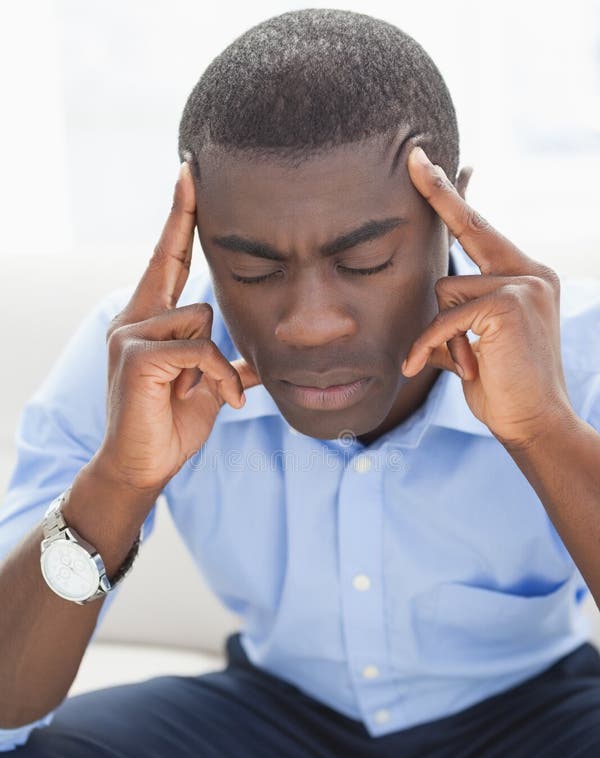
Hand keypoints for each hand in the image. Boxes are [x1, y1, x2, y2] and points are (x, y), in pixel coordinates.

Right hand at [98, 160, 260, 491]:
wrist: (144, 464)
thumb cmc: (172, 424)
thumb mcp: (209, 385)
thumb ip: (231, 361)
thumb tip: (263, 358)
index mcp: (149, 319)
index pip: (167, 258)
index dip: (180, 217)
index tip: (190, 173)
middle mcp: (133, 318)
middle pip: (200, 301)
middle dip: (210, 349)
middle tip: (194, 387)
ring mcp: (130, 334)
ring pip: (201, 322)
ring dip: (215, 367)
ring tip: (200, 394)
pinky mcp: (136, 355)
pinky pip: (199, 348)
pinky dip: (218, 377)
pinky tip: (220, 400)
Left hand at [402, 146, 571, 450]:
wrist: (534, 423)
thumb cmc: (501, 388)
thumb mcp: (475, 342)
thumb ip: (458, 311)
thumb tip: (433, 294)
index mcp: (525, 276)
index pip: (480, 228)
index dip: (451, 195)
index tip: (423, 162)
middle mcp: (530, 272)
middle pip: (460, 249)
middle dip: (437, 225)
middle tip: (414, 158)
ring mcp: (523, 283)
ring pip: (444, 290)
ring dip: (440, 333)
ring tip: (468, 363)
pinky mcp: (508, 303)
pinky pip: (446, 316)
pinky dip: (433, 344)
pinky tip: (435, 367)